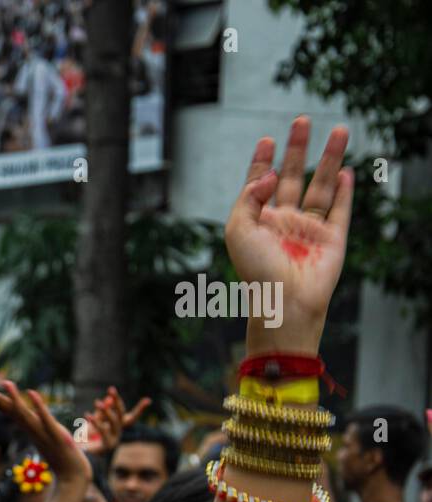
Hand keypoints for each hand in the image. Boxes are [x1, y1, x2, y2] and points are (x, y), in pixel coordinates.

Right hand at [0, 381, 91, 484]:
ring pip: (26, 415)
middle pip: (13, 413)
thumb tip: (35, 429)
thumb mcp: (49, 443)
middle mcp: (34, 432)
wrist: (74, 477)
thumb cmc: (63, 461)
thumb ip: (42, 436)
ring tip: (7, 383)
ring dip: (16, 399)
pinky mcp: (57, 436)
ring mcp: (44, 434)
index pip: (12, 414)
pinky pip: (46, 419)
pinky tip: (32, 393)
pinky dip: (38, 406)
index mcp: (32, 431)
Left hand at [80, 386, 150, 455]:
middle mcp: (118, 432)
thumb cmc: (87, 438)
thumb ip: (102, 412)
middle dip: (117, 401)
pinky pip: (103, 431)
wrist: (81, 455)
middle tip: (111, 389)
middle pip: (121, 415)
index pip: (132, 417)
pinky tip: (87, 415)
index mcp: (118, 426)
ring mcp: (115, 439)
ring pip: (114, 421)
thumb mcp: (95, 421)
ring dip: (106, 411)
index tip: (148, 400)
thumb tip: (108, 399)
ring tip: (97, 402)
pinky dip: (96, 422)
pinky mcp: (107, 445)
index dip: (140, 409)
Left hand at [225, 117, 352, 356]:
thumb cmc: (255, 269)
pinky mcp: (332, 239)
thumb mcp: (238, 229)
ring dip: (329, 158)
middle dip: (296, 149)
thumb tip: (268, 174)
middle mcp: (283, 222)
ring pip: (320, 186)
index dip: (262, 161)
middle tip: (301, 121)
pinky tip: (345, 171)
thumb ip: (249, 197)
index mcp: (258, 221)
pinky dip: (344, 190)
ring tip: (338, 130)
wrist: (284, 299)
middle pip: (291, 176)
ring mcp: (309, 229)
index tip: (266, 139)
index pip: (260, 184)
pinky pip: (340, 210)